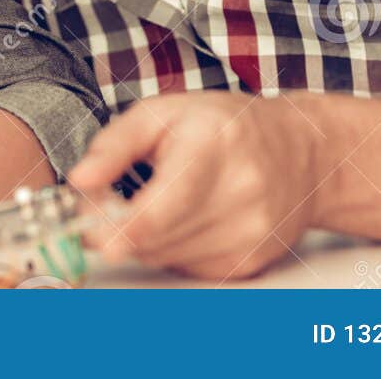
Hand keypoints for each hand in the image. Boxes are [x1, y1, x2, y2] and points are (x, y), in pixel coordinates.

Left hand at [68, 92, 323, 279]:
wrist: (301, 152)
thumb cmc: (224, 126)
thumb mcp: (163, 113)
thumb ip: (114, 145)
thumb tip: (79, 180)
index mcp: (214, 145)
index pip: (169, 201)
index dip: (128, 226)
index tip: (98, 240)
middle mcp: (240, 194)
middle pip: (158, 235)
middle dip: (114, 227)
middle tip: (98, 205)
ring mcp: (249, 233)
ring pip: (165, 256)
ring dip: (141, 238)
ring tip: (150, 201)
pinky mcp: (249, 262)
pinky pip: (186, 267)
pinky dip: (170, 248)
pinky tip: (183, 218)